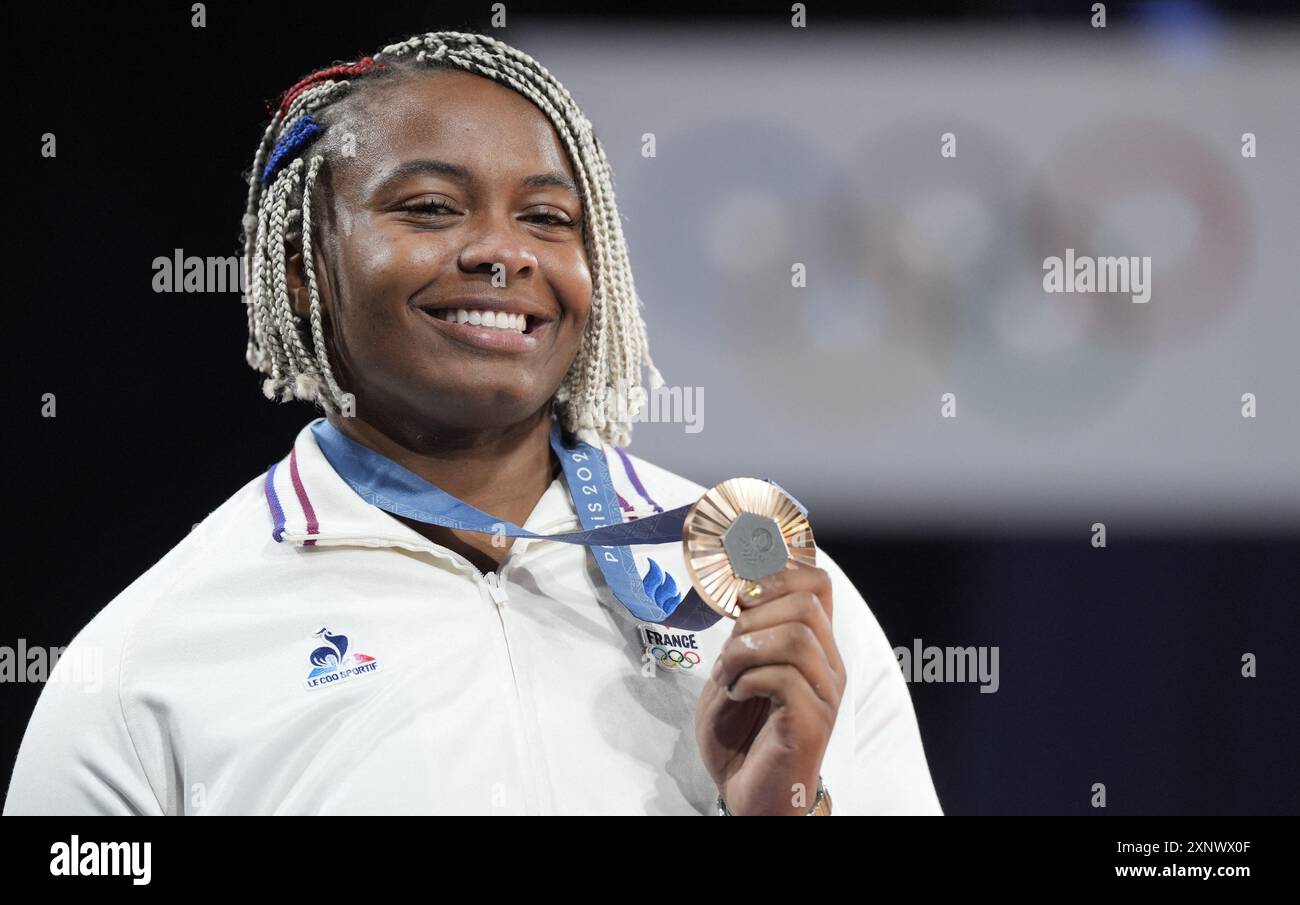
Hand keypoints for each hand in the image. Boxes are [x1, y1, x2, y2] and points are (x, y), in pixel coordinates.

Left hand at [695, 562, 844, 814]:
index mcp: (813, 646)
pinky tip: (735, 695)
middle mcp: (828, 664)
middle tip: (729, 650)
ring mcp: (824, 693)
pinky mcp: (812, 721)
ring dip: (745, 650)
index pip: (817, 584)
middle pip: (806, 603)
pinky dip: (747, 679)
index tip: (738, 593)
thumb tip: (739, 590)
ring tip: (728, 677)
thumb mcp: (733, 671)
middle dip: (753, 616)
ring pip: (795, 637)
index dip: (778, 573)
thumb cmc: (740, 735)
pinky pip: (783, 678)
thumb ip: (742, 633)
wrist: (747, 794)